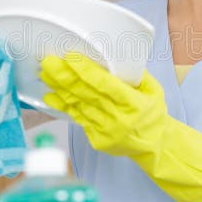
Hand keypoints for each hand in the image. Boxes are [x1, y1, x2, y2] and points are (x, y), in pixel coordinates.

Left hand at [40, 52, 201, 201]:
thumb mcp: (154, 91)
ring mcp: (106, 131)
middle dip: (66, 77)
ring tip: (46, 74)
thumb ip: (137, 75)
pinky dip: (63, 106)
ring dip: (60, 89)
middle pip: (87, 94)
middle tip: (49, 62)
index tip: (71, 58)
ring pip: (79, 106)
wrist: (155, 146)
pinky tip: (51, 95)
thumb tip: (116, 55)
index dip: (87, 72)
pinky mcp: (97, 140)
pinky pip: (78, 119)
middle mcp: (119, 119)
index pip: (106, 85)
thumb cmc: (153, 114)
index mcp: (135, 104)